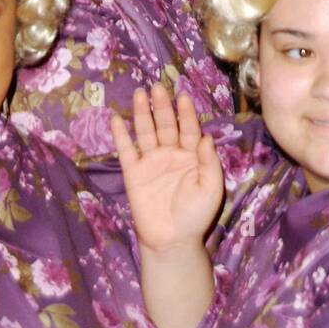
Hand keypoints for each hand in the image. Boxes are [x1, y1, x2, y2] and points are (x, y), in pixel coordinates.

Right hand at [111, 84, 223, 253]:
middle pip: (166, 124)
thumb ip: (209, 162)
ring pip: (146, 132)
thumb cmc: (195, 215)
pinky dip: (121, 135)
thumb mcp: (211, 188)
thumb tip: (205, 136)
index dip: (186, 113)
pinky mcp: (134, 173)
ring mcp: (151, 162)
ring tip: (140, 94)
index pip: (188, 129)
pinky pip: (126, 151)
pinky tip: (117, 118)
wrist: (172, 241)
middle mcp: (170, 154)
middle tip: (158, 87)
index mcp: (191, 156)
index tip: (183, 96)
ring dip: (143, 113)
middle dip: (163, 106)